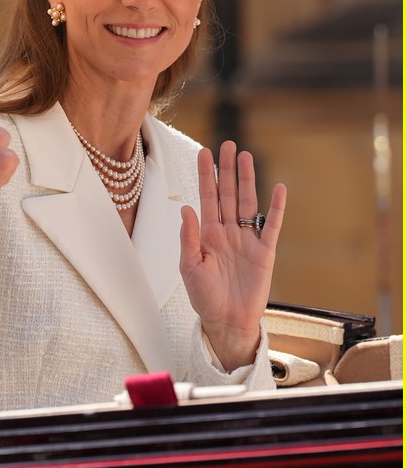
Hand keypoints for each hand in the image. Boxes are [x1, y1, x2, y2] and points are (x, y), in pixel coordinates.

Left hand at [179, 141, 286, 372]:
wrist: (227, 323)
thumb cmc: (204, 297)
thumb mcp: (189, 267)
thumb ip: (188, 238)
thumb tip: (187, 208)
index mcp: (207, 233)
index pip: (206, 196)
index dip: (206, 175)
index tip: (204, 152)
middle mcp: (226, 231)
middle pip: (227, 193)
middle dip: (227, 169)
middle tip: (228, 144)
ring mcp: (246, 239)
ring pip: (247, 202)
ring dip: (247, 180)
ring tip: (246, 156)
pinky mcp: (264, 252)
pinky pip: (270, 225)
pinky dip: (276, 207)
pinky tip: (279, 188)